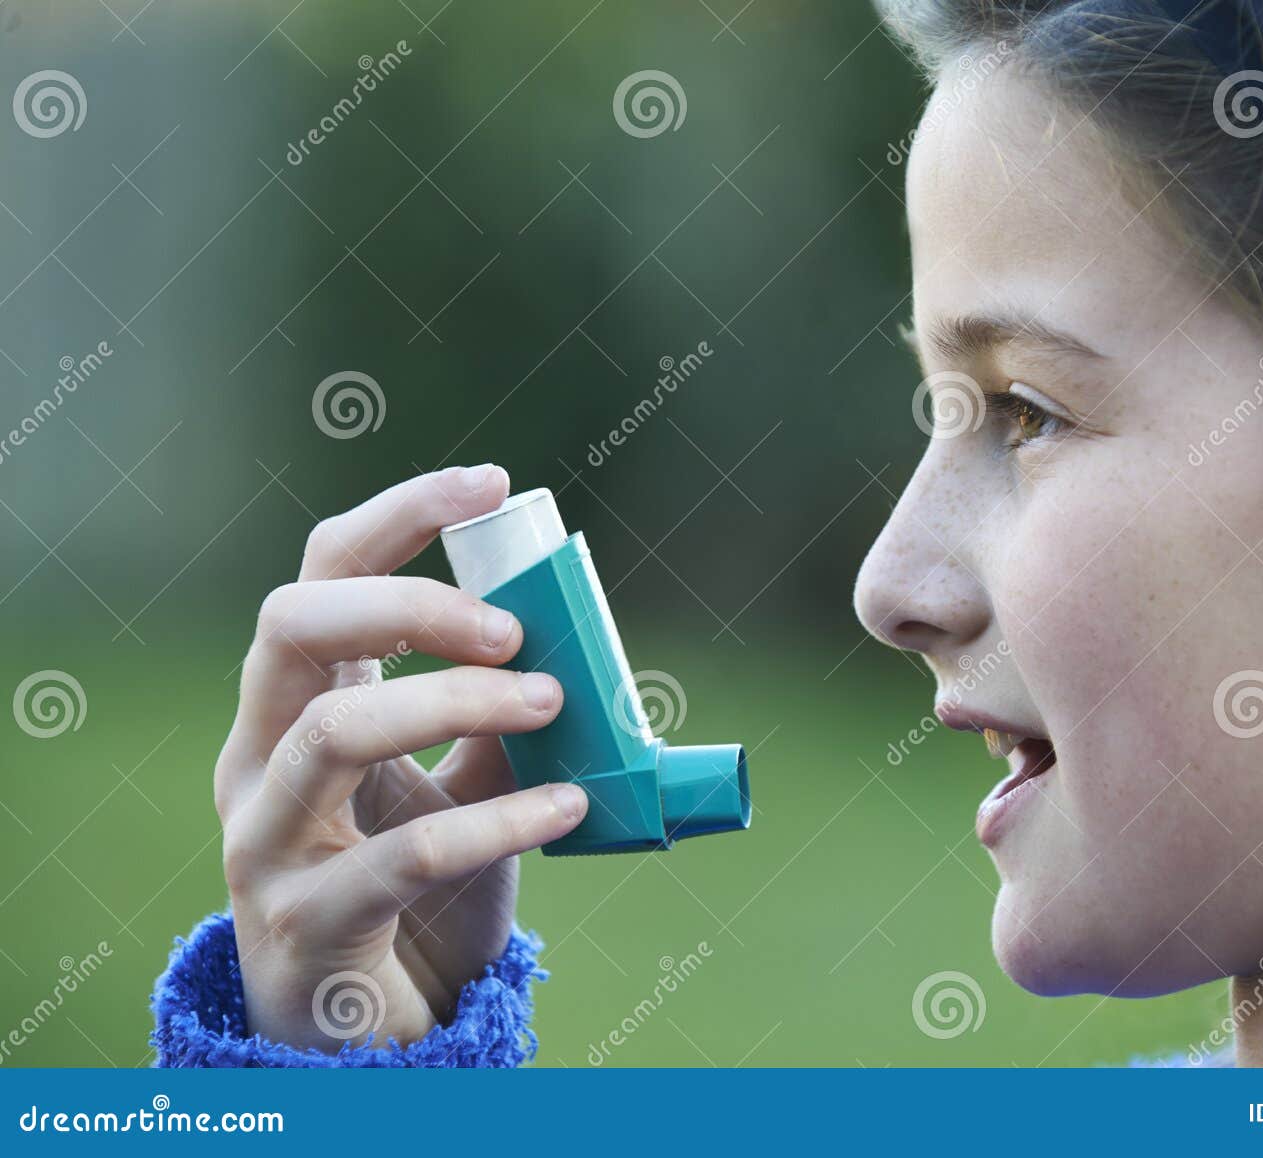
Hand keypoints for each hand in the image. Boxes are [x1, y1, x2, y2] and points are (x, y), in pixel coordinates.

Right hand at [213, 465, 587, 1050]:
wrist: (372, 1033)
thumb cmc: (419, 894)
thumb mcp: (465, 787)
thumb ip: (500, 720)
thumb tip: (579, 651)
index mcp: (300, 701)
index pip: (325, 573)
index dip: (400, 514)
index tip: (492, 484)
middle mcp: (259, 753)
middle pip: (294, 625)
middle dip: (410, 604)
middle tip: (515, 629)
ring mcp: (263, 838)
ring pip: (334, 730)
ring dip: (455, 701)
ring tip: (551, 703)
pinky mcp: (301, 922)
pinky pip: (401, 855)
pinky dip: (496, 820)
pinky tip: (570, 809)